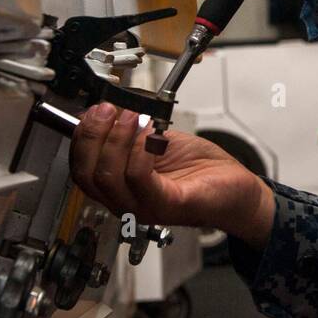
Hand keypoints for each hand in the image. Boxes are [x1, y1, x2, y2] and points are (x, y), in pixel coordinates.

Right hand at [69, 104, 276, 248]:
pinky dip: (141, 150)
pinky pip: (140, 179)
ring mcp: (146, 207)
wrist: (237, 188)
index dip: (81, 137)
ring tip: (133, 117)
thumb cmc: (199, 169)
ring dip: (117, 139)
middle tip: (109, 110)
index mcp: (119, 188)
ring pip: (109, 177)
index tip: (94, 110)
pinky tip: (152, 135)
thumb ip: (130, 131)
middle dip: (93, 135)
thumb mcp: (156, 142)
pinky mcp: (169, 204)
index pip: (81, 169)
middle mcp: (127, 202)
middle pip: (87, 175)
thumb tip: (104, 112)